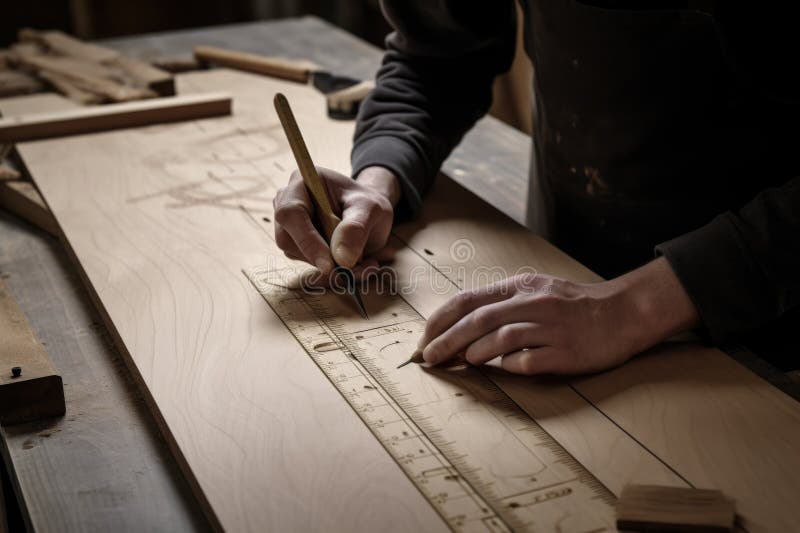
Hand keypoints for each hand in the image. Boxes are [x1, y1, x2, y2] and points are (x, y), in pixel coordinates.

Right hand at [273, 166, 400, 272]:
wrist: (368, 213)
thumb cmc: (367, 204)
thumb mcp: (371, 209)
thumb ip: (356, 229)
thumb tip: (342, 259)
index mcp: (302, 183)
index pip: (291, 213)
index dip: (307, 241)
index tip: (329, 265)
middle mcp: (287, 203)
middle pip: (287, 239)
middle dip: (319, 258)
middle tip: (352, 267)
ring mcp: (289, 226)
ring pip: (297, 255)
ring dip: (330, 266)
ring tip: (363, 263)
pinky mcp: (296, 245)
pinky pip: (307, 263)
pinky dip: (332, 270)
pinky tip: (355, 263)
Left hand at [418, 258, 699, 374]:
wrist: (623, 313)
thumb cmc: (573, 305)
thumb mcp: (535, 291)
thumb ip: (501, 306)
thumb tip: (460, 329)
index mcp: (520, 287)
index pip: (469, 300)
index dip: (441, 320)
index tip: (425, 337)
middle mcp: (533, 303)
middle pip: (477, 321)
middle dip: (446, 340)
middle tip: (429, 357)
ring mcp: (549, 327)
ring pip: (499, 338)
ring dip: (473, 352)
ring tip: (462, 362)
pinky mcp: (564, 352)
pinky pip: (527, 361)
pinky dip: (508, 366)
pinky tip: (501, 369)